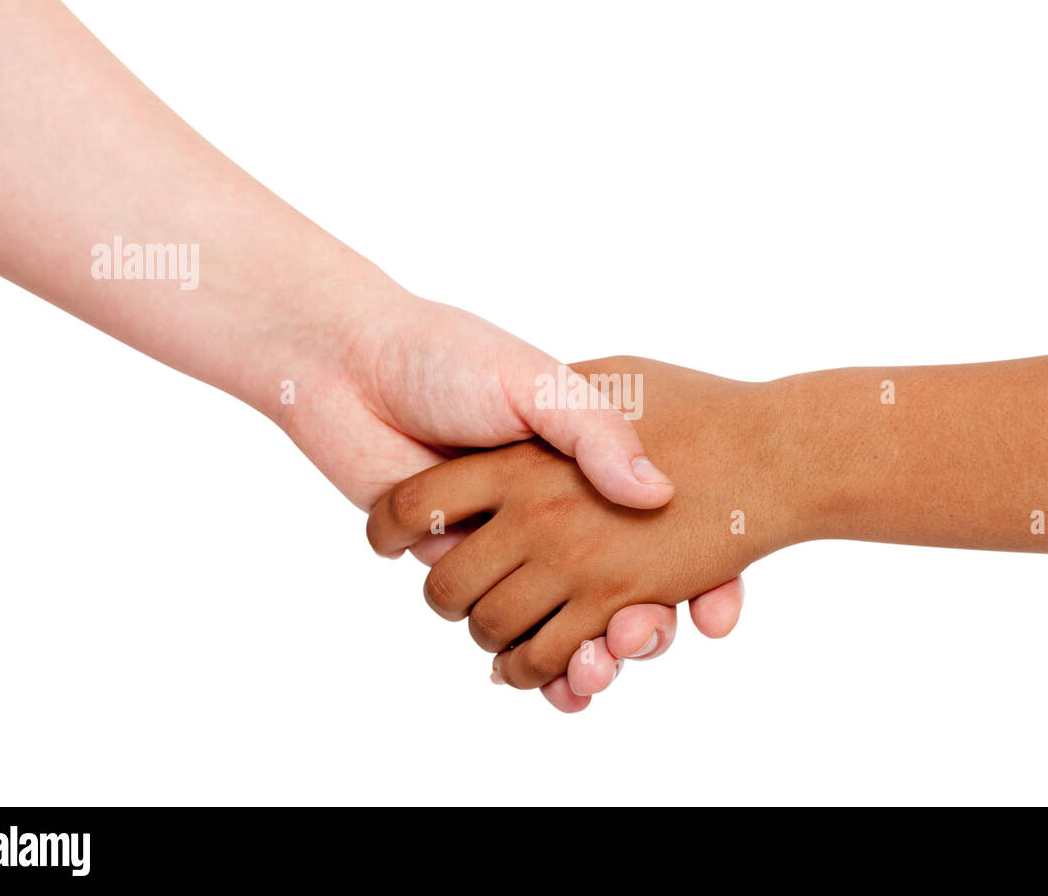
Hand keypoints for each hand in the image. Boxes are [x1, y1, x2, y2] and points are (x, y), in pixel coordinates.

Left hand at [280, 291, 746, 706]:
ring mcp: (499, 543)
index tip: (697, 610)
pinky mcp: (447, 565)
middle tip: (636, 639)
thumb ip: (596, 431)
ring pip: (559, 625)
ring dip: (585, 660)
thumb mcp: (541, 381)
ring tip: (597, 668)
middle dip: (628, 632)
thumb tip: (655, 494)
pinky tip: (567, 691)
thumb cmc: (453, 356)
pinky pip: (505, 632)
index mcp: (576, 471)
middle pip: (608, 596)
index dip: (684, 576)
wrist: (350, 361)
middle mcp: (545, 513)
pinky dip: (537, 672)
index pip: (650, 535)